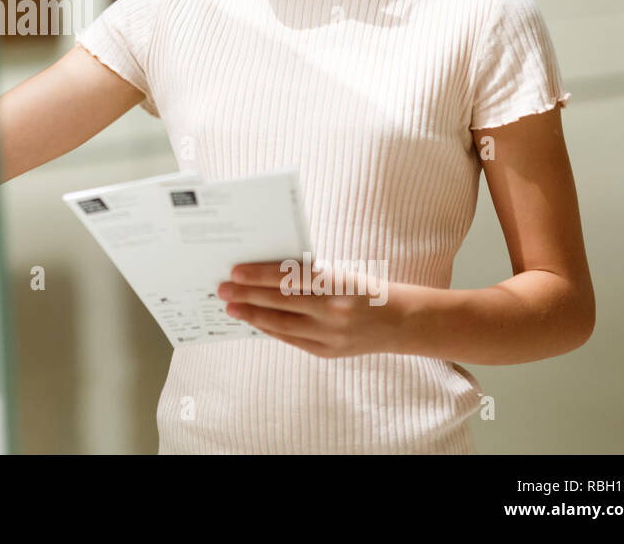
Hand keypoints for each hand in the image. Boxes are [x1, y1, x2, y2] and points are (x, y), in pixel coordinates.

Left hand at [217, 260, 407, 358]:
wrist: (400, 322)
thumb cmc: (364, 290)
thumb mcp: (340, 274)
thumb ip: (307, 276)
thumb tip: (263, 274)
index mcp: (336, 284)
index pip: (289, 277)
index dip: (259, 275)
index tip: (236, 271)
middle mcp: (332, 311)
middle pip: (280, 302)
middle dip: (247, 295)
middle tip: (223, 290)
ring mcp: (330, 335)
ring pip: (281, 324)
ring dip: (253, 315)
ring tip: (232, 308)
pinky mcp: (327, 352)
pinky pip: (291, 339)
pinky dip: (270, 329)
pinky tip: (254, 321)